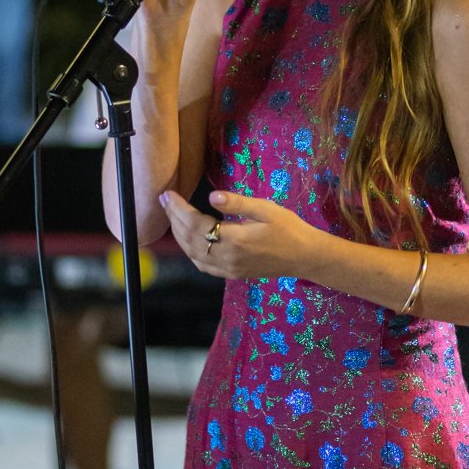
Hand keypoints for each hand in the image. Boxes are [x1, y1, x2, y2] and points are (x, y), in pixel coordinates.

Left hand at [160, 188, 315, 281]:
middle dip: (174, 219)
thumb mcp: (266, 209)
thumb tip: (212, 196)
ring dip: (178, 235)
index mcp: (234, 240)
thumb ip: (238, 203)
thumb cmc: (289, 228)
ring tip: (172, 216)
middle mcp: (227, 258)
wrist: (305, 256)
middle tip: (164, 200)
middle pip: (189, 239)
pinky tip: (187, 239)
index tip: (168, 194)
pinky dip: (190, 251)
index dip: (179, 209)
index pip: (196, 224)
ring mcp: (228, 269)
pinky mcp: (232, 274)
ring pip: (192, 254)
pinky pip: (202, 265)